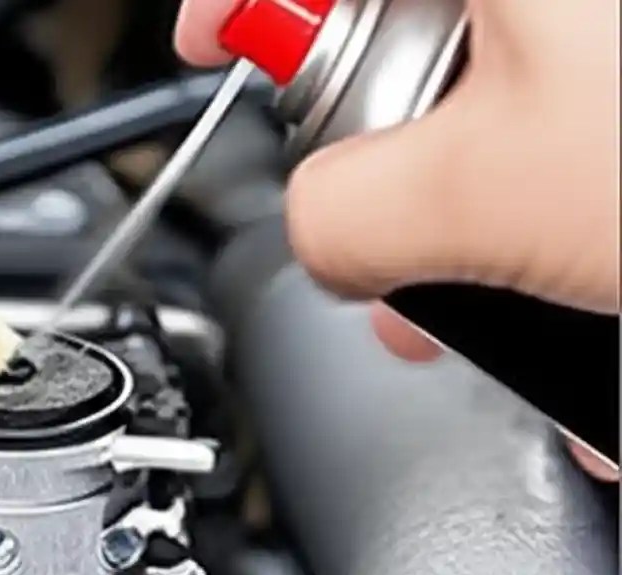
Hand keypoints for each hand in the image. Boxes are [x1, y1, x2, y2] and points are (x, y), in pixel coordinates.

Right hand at [175, 0, 617, 481]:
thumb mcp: (476, 192)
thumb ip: (337, 217)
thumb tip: (318, 242)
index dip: (236, 7)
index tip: (206, 46)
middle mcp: (546, 9)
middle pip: (399, 74)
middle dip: (381, 196)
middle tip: (387, 255)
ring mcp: (598, 65)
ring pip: (489, 144)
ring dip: (473, 254)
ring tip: (505, 326)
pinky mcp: (619, 129)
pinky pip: (564, 179)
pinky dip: (554, 260)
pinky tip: (581, 329)